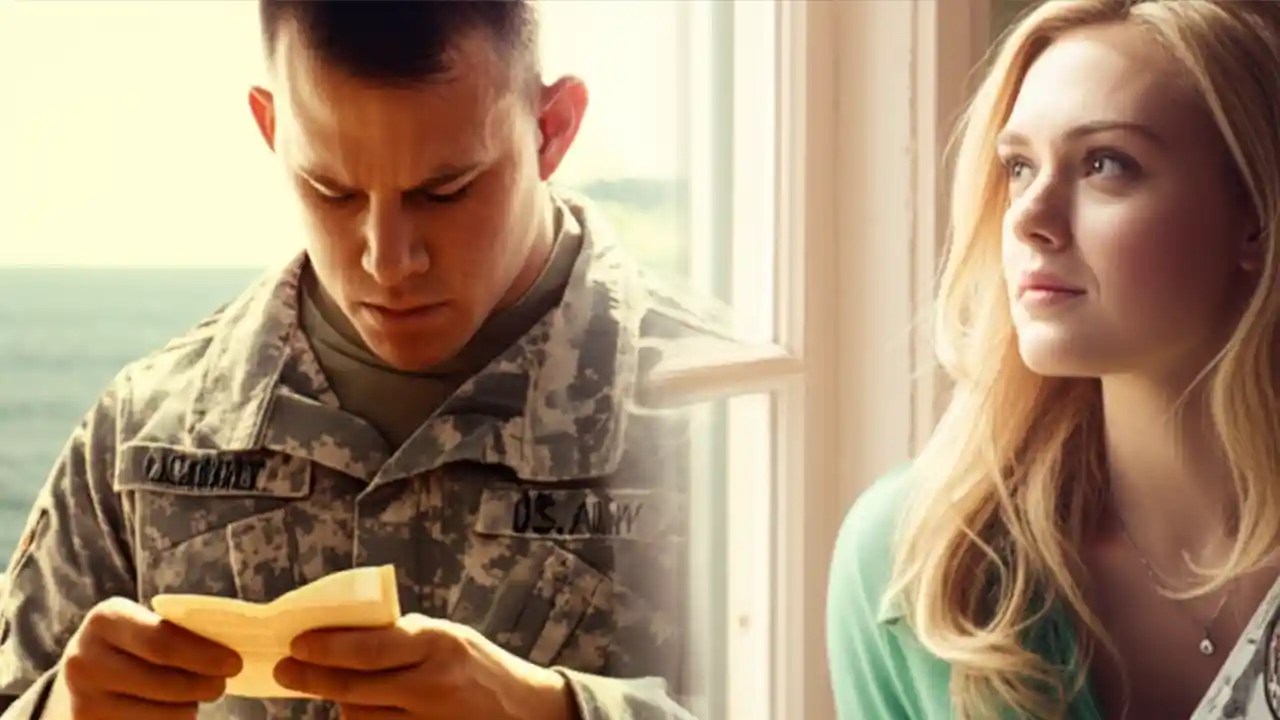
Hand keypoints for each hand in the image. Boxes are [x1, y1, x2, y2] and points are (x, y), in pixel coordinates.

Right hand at [50, 597, 242, 718]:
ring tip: (191, 698)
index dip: (203, 655)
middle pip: (165, 682)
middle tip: (221, 685)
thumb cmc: (132, 644)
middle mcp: (84, 661)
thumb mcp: (145, 624)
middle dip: (204, 685)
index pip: (162, 640)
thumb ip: (179, 631)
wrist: (83, 674)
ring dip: (188, 709)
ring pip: (162, 715)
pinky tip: (169, 711)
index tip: (235, 663)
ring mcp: (83, 701)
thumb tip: (232, 653)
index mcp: (105, 620)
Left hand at [273, 614, 576, 719]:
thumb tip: (347, 633)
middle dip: (312, 678)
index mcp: (438, 644)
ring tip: (325, 684)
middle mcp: (432, 684)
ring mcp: (429, 719)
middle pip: (355, 686)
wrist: (527, 711)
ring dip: (338, 701)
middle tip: (285, 670)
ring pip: (360, 716)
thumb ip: (405, 636)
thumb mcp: (449, 637)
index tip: (297, 643)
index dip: (327, 647)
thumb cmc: (482, 667)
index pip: (369, 647)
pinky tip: (358, 709)